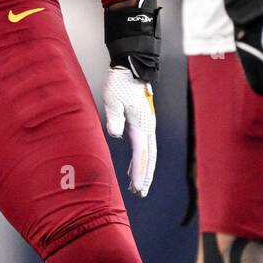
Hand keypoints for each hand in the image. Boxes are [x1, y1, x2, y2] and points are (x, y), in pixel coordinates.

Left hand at [103, 66, 156, 196]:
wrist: (131, 68)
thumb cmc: (121, 83)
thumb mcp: (114, 99)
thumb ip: (115, 117)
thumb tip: (116, 134)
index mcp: (141, 125)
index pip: (142, 154)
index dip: (140, 172)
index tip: (138, 188)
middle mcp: (147, 128)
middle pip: (149, 157)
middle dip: (145, 176)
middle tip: (140, 193)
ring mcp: (146, 125)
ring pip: (147, 153)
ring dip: (142, 170)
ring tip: (135, 186)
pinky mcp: (142, 123)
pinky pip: (142, 146)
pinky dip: (139, 159)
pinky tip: (131, 168)